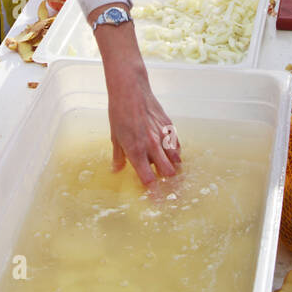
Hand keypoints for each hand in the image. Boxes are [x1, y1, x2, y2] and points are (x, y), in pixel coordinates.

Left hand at [104, 53, 182, 186]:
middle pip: (167, 173)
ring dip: (173, 166)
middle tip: (164, 183)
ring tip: (170, 169)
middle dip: (167, 181)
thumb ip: (119, 156)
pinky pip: (177, 145)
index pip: (148, 180)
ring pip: (176, 160)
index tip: (157, 202)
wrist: (130, 89)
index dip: (153, 194)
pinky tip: (172, 153)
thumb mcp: (114, 136)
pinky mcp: (169, 126)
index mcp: (136, 151)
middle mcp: (152, 146)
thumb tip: (116, 170)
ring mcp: (163, 136)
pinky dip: (176, 152)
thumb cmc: (119, 112)